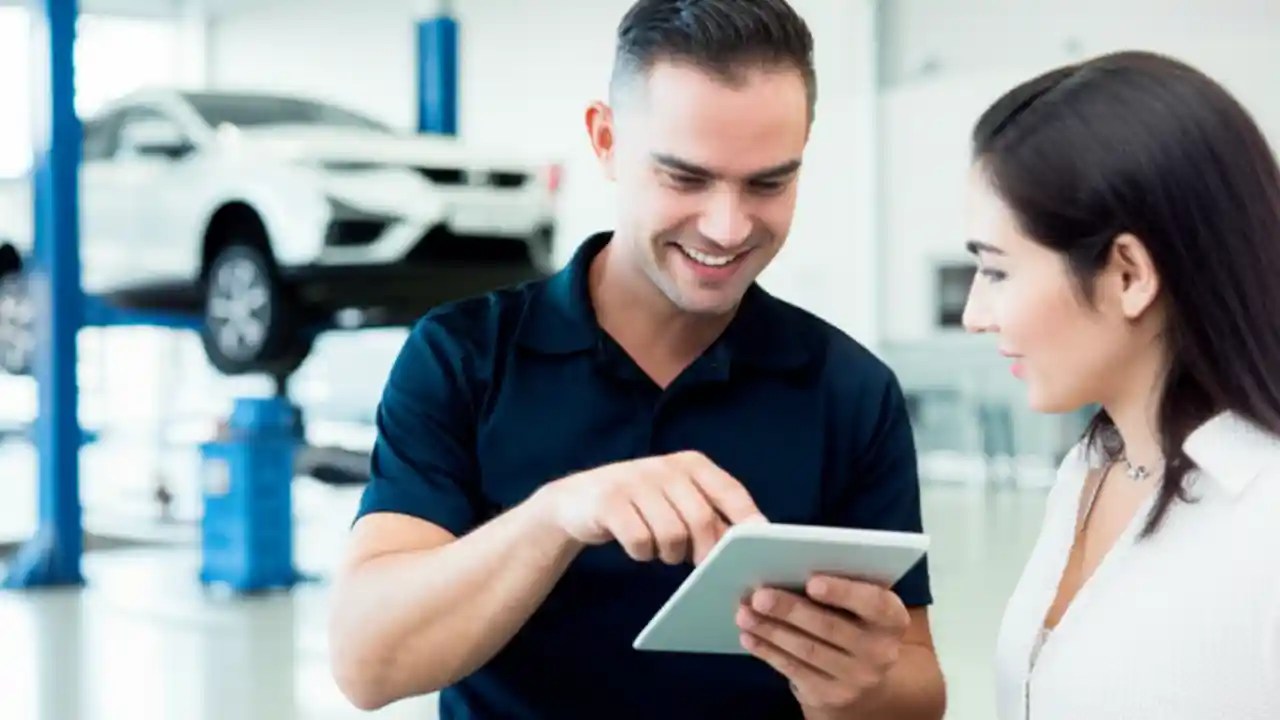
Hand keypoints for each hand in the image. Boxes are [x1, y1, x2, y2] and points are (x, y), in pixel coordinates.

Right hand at [536, 450, 765, 564]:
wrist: (576, 501)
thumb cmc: (641, 506)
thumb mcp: (677, 500)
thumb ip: (710, 514)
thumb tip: (751, 542)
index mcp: (692, 464)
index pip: (731, 492)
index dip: (748, 522)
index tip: (758, 549)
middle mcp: (666, 467)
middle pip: (702, 520)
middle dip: (705, 551)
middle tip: (697, 563)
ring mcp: (636, 481)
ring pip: (672, 535)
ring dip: (669, 553)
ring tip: (661, 549)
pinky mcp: (610, 501)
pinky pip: (640, 541)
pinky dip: (641, 553)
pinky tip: (636, 546)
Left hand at [736, 576, 909, 713]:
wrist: (865, 678)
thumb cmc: (855, 622)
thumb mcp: (861, 605)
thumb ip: (841, 585)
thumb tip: (790, 565)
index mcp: (892, 619)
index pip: (874, 603)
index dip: (843, 592)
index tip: (812, 582)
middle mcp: (880, 652)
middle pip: (831, 628)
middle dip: (790, 610)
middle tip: (759, 595)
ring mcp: (855, 679)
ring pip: (807, 650)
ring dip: (770, 630)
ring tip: (744, 613)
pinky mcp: (829, 696)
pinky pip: (794, 670)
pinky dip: (767, 651)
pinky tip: (749, 637)